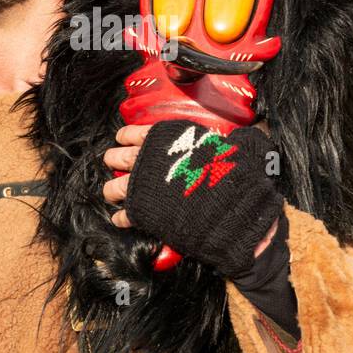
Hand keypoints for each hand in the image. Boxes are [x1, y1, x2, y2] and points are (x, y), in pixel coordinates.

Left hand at [104, 119, 283, 278]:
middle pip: (117, 158)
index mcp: (163, 139)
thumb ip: (220, 139)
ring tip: (114, 194)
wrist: (229, 205)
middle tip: (115, 165)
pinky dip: (121, 218)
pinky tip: (122, 219)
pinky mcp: (143, 212)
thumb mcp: (227, 144)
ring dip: (112, 190)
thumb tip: (240, 136)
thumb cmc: (230, 172)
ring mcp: (141, 187)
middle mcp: (147, 160)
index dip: (126, 137)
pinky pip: (123, 215)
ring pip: (113, 187)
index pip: (133, 133)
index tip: (122, 140)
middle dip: (114, 161)